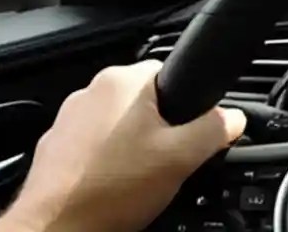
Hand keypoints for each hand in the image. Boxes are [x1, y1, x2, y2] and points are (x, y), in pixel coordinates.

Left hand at [0, 60, 245, 231]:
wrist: (56, 228)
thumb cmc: (111, 191)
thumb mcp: (181, 158)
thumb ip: (214, 129)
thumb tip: (233, 118)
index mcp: (122, 82)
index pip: (170, 72)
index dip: (187, 104)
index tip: (187, 132)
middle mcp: (90, 92)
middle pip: (144, 101)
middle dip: (159, 128)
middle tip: (165, 160)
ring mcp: (67, 119)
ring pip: (118, 124)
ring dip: (131, 144)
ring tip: (136, 177)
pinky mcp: (55, 146)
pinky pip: (93, 145)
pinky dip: (106, 160)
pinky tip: (112, 185)